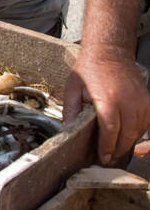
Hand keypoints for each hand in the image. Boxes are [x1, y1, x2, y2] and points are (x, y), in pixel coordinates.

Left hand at [63, 47, 149, 164]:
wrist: (110, 51)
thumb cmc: (90, 68)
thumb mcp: (72, 88)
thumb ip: (70, 111)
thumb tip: (68, 131)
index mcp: (108, 98)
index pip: (110, 130)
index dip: (107, 147)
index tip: (103, 157)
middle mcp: (128, 100)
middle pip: (127, 134)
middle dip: (117, 150)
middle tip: (108, 158)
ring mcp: (140, 100)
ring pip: (139, 130)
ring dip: (128, 143)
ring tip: (116, 149)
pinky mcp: (147, 99)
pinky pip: (147, 122)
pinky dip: (139, 132)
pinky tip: (128, 136)